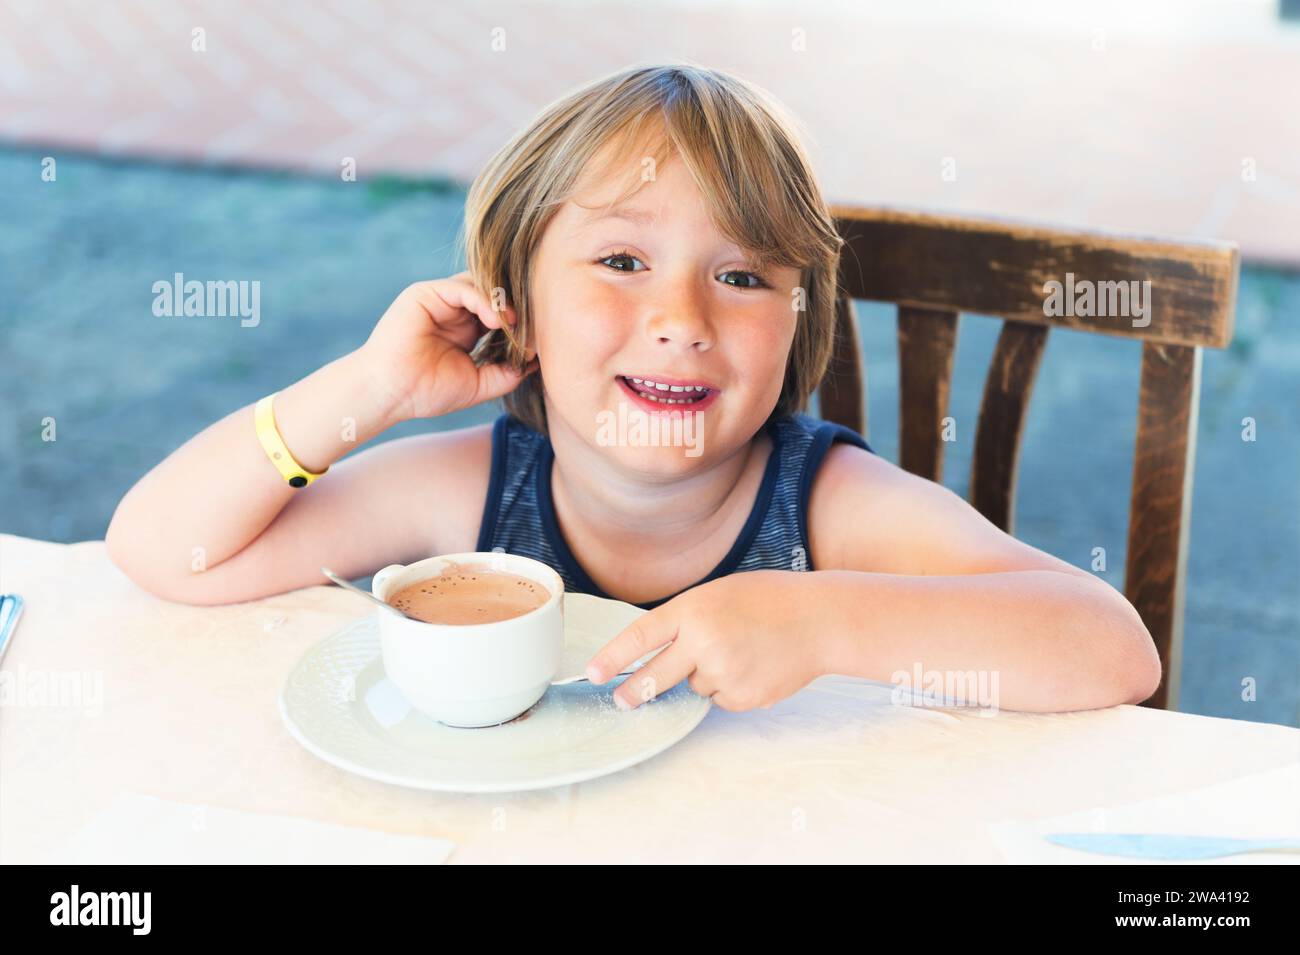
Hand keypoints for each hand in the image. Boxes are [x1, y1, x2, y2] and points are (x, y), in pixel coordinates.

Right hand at [354, 272, 537, 422]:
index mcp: (466, 328)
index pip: (501, 313)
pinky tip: (498, 322)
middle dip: (517, 309)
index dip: (521, 324)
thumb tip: (535, 363)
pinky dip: (485, 302)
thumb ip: (506, 373)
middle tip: (536, 327)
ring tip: (517, 326)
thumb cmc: (427, 392)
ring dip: (504, 305)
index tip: (539, 340)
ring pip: (481, 287)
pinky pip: (463, 288)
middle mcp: (454, 310)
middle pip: (494, 295)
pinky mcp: (426, 293)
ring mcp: (439, 299)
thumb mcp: (478, 384)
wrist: (390, 395)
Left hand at [584, 571, 832, 711]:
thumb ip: (686, 621)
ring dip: (706, 674)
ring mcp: (723, 672)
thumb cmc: (768, 600)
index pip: (640, 637)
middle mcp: (702, 642)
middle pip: (655, 677)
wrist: (818, 620)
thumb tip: (657, 656)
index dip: (613, 657)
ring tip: (740, 649)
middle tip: (622, 701)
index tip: (592, 673)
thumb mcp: (717, 595)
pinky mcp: (742, 696)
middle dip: (634, 692)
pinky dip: (730, 686)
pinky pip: (720, 698)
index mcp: (692, 610)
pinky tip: (753, 665)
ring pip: (694, 685)